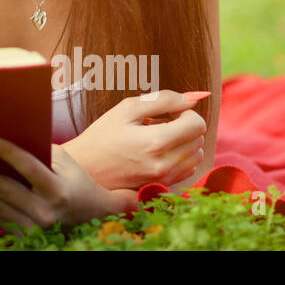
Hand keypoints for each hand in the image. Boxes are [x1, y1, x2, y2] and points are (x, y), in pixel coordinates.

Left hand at [0, 136, 137, 234]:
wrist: (91, 215)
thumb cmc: (74, 180)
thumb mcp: (64, 160)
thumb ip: (37, 149)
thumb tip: (0, 133)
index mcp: (57, 190)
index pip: (27, 167)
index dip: (4, 151)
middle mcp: (45, 213)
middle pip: (1, 189)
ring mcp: (34, 229)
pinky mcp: (24, 236)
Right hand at [62, 89, 207, 190]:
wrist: (85, 169)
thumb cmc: (102, 135)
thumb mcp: (127, 109)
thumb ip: (163, 99)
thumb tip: (195, 97)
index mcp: (156, 142)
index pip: (197, 123)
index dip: (185, 111)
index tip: (167, 111)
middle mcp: (165, 164)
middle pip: (199, 138)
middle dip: (184, 125)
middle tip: (159, 122)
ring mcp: (165, 179)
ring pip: (197, 154)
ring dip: (185, 141)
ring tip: (158, 137)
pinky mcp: (164, 187)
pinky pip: (190, 168)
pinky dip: (181, 156)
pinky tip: (159, 151)